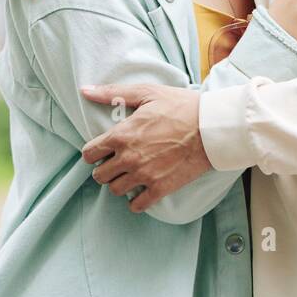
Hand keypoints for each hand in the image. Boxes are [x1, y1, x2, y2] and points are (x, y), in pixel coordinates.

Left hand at [80, 83, 207, 211]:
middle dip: (105, 168)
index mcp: (121, 135)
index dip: (94, 152)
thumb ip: (112, 93)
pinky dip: (137, 201)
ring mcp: (144, 175)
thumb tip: (85, 90)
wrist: (211, 127)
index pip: (89, 153)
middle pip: (99, 176)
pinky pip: (137, 205)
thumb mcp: (146, 93)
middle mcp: (128, 158)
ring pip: (115, 190)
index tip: (103, 150)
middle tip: (117, 163)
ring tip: (130, 175)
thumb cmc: (181, 106)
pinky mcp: (161, 188)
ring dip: (120, 183)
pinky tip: (142, 190)